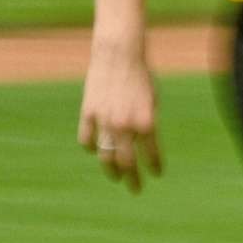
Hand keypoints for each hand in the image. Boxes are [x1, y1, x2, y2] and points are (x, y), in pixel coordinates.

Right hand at [77, 36, 162, 192]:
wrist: (119, 54)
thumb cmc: (141, 76)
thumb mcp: (152, 102)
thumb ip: (148, 125)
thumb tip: (142, 145)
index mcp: (147, 123)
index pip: (152, 156)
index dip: (155, 167)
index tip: (156, 174)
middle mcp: (126, 125)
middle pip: (128, 163)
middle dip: (133, 179)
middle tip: (136, 188)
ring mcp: (105, 120)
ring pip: (105, 156)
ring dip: (111, 170)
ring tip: (115, 177)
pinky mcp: (88, 112)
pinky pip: (87, 139)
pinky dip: (91, 147)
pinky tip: (95, 151)